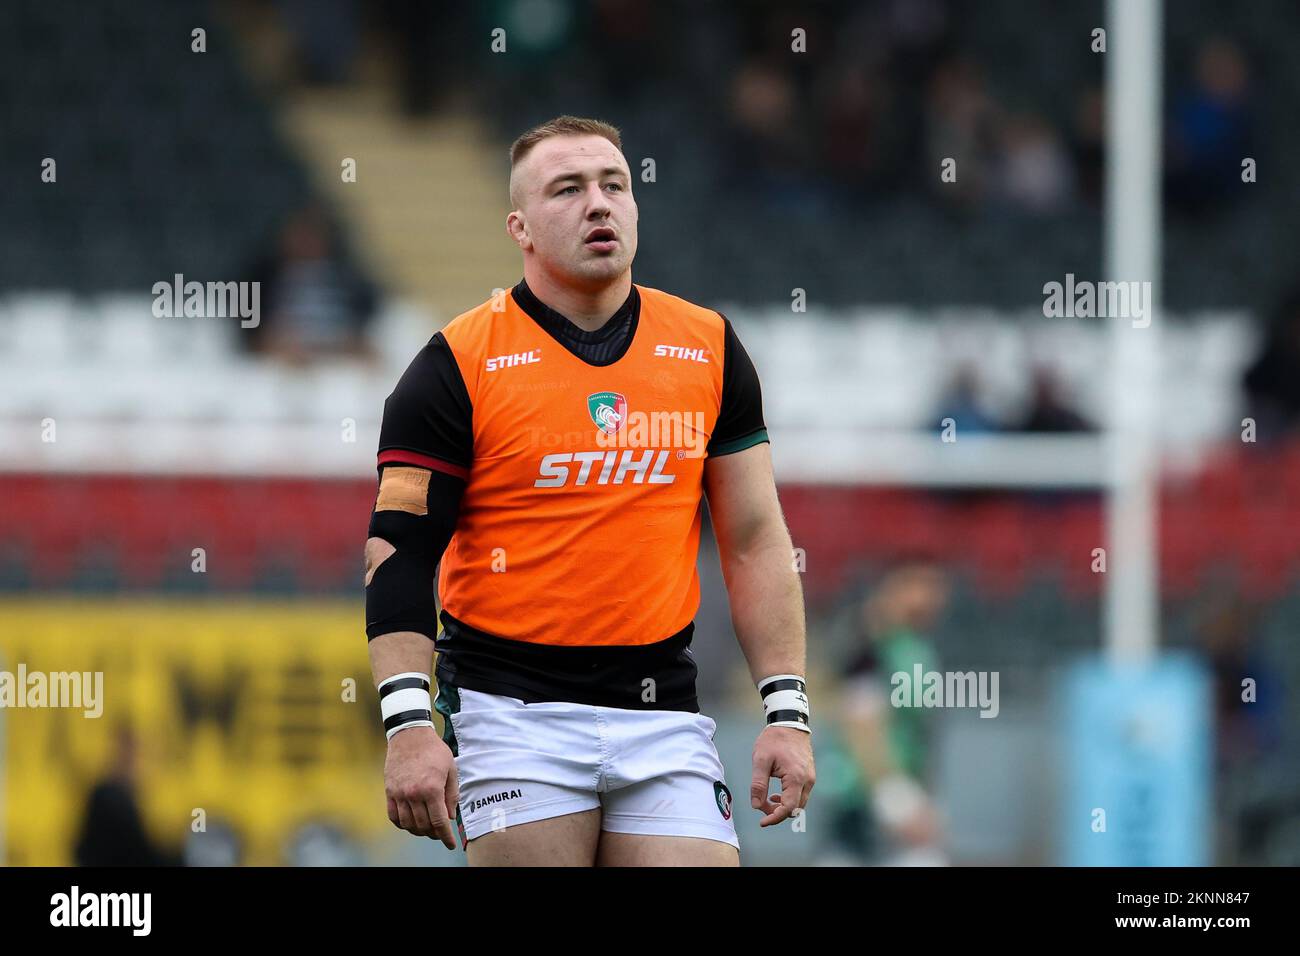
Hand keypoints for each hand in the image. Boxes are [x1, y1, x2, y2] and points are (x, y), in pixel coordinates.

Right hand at [385, 726, 459, 848]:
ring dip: (418, 831)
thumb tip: (450, 816)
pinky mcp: (390, 791)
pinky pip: (393, 816)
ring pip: (408, 824)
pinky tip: (410, 823)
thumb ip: (452, 794)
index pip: (439, 822)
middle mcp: (414, 794)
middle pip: (423, 826)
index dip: (446, 836)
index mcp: (432, 789)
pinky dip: (402, 824)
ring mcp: (399, 794)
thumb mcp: (451, 769)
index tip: (451, 844)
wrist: (410, 735)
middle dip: (434, 833)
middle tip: (440, 833)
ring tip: (427, 828)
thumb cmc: (434, 750)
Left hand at [750, 725, 814, 826]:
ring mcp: (811, 778)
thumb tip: (756, 806)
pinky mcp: (810, 775)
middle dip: (779, 813)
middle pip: (796, 809)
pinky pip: (801, 794)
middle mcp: (807, 781)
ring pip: (800, 803)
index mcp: (795, 778)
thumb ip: (758, 784)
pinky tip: (777, 794)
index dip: (774, 818)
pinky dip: (790, 799)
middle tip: (762, 807)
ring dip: (785, 807)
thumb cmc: (774, 739)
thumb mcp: (760, 760)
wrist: (789, 722)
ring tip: (769, 800)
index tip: (762, 822)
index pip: (788, 808)